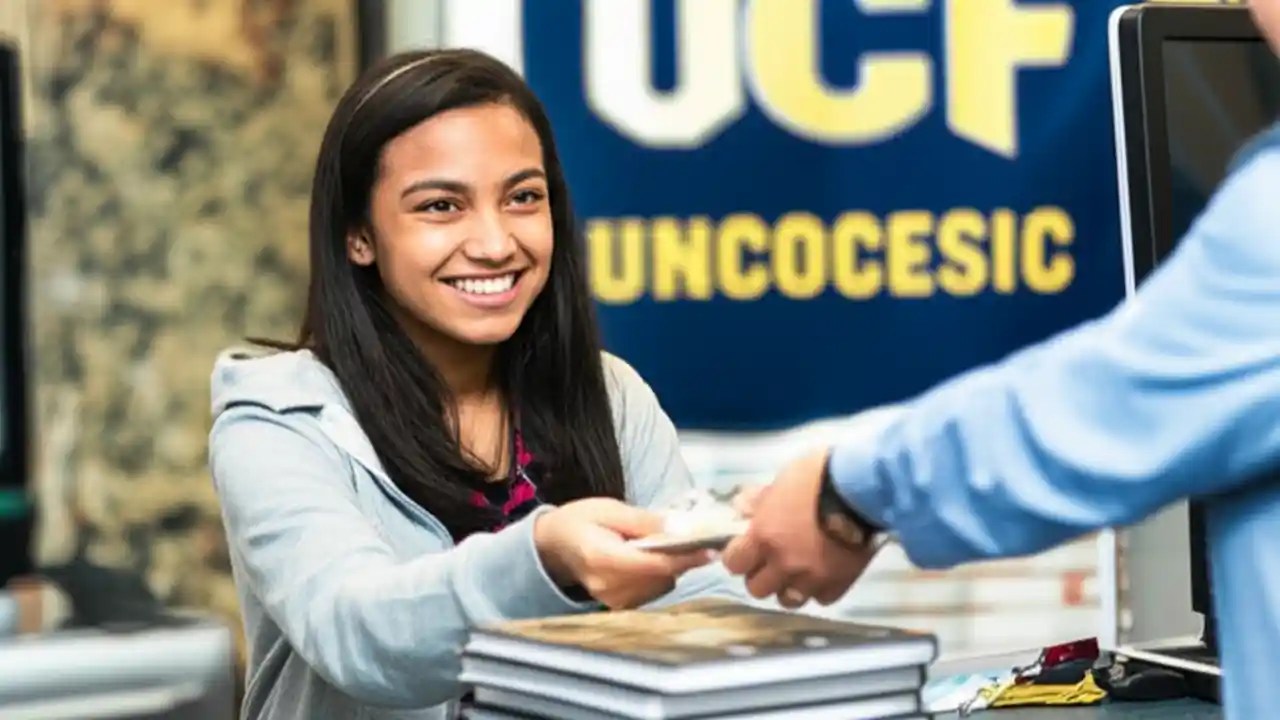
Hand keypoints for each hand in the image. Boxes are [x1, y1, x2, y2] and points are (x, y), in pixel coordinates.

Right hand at [534, 498, 712, 608]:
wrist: (554, 546)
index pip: (653, 564)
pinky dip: (660, 575)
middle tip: (693, 538)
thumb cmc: (580, 521)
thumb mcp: (610, 509)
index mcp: (602, 558)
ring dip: (671, 567)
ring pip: (661, 585)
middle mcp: (608, 586)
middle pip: (661, 577)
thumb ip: (644, 521)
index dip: (685, 558)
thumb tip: (679, 528)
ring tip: (664, 545)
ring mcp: (613, 600)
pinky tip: (651, 559)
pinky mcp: (619, 605)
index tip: (711, 549)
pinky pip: (652, 591)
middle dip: (681, 558)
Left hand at [721, 448, 877, 607]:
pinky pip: (820, 598)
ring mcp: (812, 577)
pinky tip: (822, 573)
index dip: (738, 557)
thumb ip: (760, 499)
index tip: (746, 549)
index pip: (734, 563)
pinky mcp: (839, 583)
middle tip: (771, 560)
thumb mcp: (784, 478)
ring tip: (796, 571)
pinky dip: (818, 589)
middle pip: (757, 588)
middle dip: (761, 574)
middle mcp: (783, 563)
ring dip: (788, 587)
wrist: (865, 489)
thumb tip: (741, 509)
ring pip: (787, 600)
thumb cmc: (820, 476)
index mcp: (764, 536)